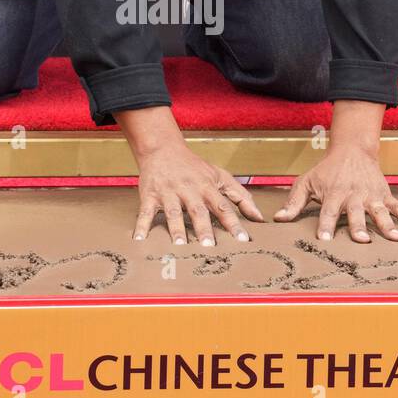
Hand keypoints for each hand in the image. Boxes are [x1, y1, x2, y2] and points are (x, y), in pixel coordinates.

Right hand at [116, 106, 262, 246]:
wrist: (163, 150)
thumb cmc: (195, 168)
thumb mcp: (220, 176)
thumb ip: (240, 196)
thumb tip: (259, 217)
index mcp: (207, 187)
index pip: (223, 206)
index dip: (233, 223)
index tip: (243, 240)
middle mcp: (189, 189)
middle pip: (198, 210)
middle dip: (204, 228)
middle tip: (209, 247)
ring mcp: (168, 192)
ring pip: (173, 212)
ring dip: (176, 229)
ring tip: (180, 246)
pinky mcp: (150, 195)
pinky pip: (145, 212)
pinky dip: (141, 226)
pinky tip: (139, 240)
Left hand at [273, 143, 397, 243]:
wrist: (353, 149)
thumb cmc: (327, 170)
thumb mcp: (306, 182)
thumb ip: (294, 202)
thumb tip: (278, 219)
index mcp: (334, 193)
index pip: (328, 212)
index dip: (326, 225)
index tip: (324, 240)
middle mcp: (353, 196)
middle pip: (355, 213)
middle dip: (358, 227)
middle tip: (361, 241)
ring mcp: (371, 196)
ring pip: (380, 212)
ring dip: (387, 225)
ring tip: (394, 239)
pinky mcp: (385, 195)